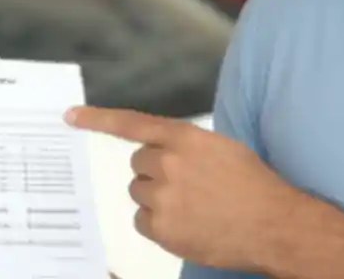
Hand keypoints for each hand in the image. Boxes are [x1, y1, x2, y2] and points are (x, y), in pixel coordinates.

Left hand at [66, 106, 300, 271]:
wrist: (273, 224)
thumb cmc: (253, 185)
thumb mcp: (221, 147)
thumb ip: (186, 145)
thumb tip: (163, 150)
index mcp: (183, 138)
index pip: (131, 123)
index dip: (97, 119)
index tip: (70, 116)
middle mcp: (168, 163)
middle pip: (137, 165)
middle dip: (155, 173)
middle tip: (186, 185)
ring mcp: (162, 197)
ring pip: (139, 193)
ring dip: (157, 198)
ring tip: (193, 206)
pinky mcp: (161, 228)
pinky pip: (143, 221)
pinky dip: (159, 224)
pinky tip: (188, 224)